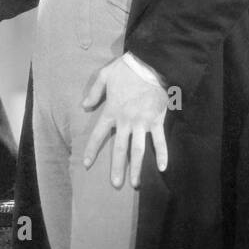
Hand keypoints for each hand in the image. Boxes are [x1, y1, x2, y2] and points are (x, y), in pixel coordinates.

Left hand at [81, 57, 169, 188]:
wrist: (151, 64)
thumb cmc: (127, 69)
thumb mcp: (105, 76)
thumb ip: (94, 92)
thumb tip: (84, 106)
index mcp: (112, 111)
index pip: (98, 135)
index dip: (92, 150)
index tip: (87, 164)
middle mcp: (126, 121)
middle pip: (120, 149)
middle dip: (117, 168)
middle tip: (116, 184)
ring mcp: (142, 123)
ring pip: (139, 150)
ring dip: (137, 168)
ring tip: (136, 184)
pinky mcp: (157, 120)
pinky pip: (160, 140)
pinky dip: (162, 154)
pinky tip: (163, 168)